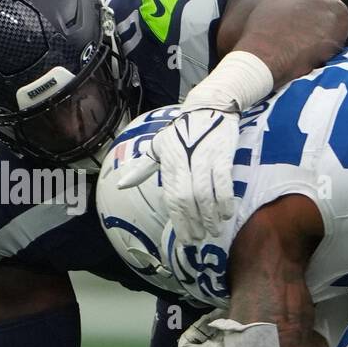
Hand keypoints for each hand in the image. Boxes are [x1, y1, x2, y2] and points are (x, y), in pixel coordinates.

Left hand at [116, 106, 240, 240]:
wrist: (208, 107)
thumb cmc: (182, 130)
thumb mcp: (158, 146)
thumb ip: (142, 168)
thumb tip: (121, 186)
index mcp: (168, 165)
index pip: (172, 200)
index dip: (179, 222)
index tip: (186, 239)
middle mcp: (184, 163)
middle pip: (187, 201)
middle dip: (194, 224)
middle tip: (200, 239)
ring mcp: (203, 160)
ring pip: (205, 195)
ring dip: (210, 217)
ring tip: (214, 230)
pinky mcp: (221, 156)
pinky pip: (223, 183)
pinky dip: (225, 201)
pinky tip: (227, 213)